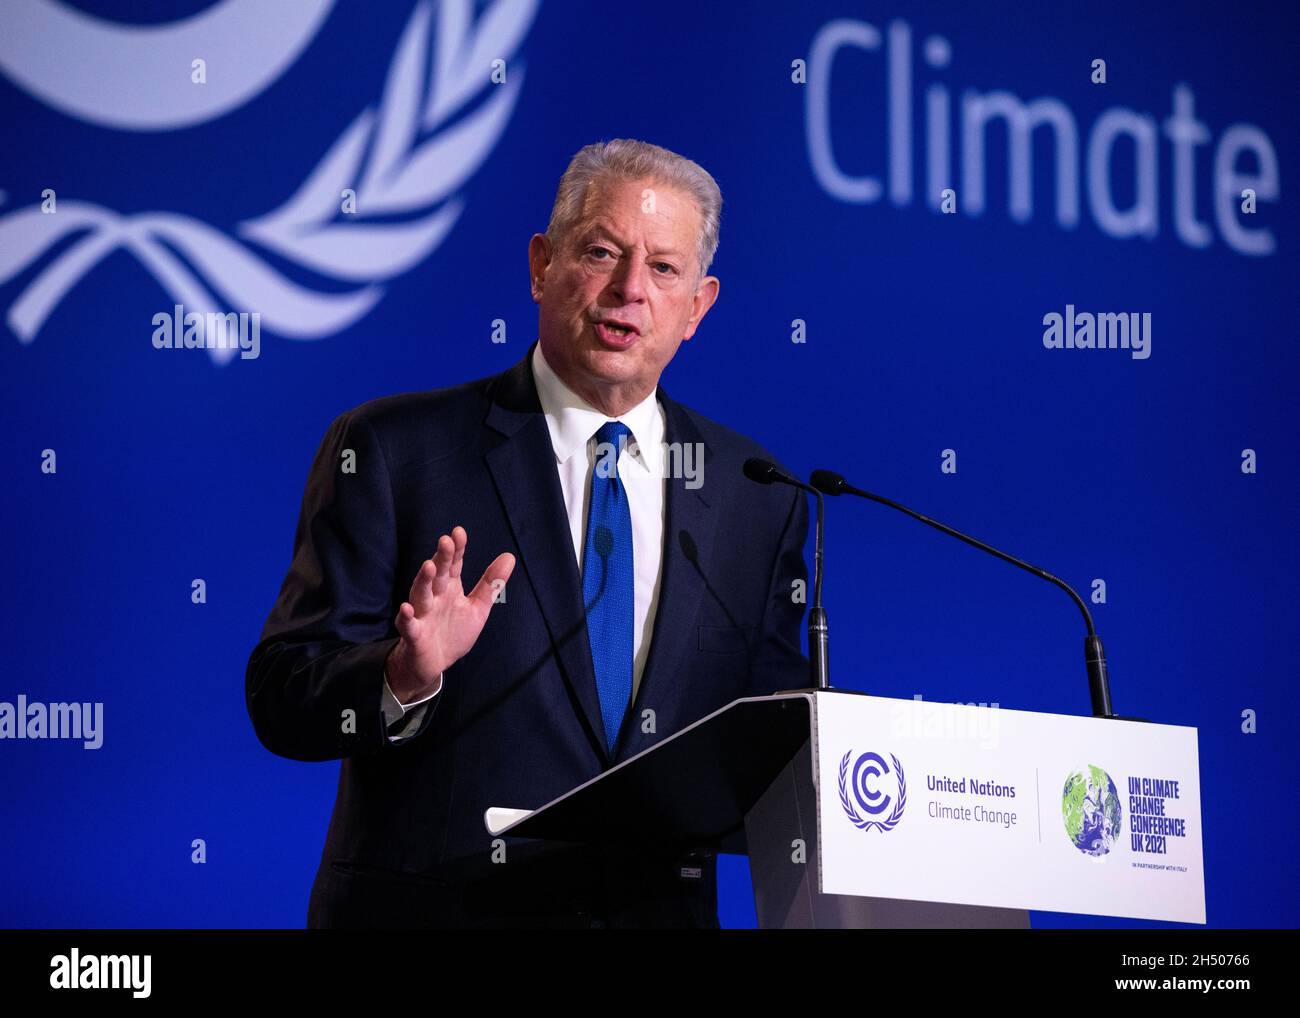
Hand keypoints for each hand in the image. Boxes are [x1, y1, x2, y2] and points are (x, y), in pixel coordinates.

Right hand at [385, 526, 514, 702]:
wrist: (434, 663)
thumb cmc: (454, 631)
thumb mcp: (478, 607)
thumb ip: (491, 584)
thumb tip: (509, 556)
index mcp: (449, 587)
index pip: (453, 564)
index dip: (456, 549)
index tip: (459, 532)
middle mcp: (434, 596)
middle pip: (437, 574)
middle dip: (441, 558)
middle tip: (446, 541)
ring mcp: (422, 614)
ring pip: (420, 594)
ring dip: (423, 580)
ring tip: (429, 566)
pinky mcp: (414, 634)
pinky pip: (408, 625)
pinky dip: (406, 617)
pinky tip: (406, 608)